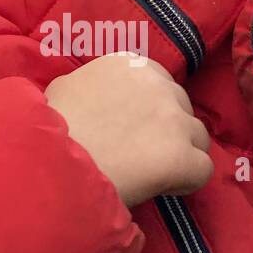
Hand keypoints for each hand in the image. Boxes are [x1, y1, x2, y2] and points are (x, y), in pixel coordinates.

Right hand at [44, 52, 213, 207]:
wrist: (50, 166)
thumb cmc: (49, 130)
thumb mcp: (62, 90)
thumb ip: (87, 86)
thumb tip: (90, 98)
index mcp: (129, 64)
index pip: (160, 85)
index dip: (149, 112)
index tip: (131, 131)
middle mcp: (157, 84)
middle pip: (181, 109)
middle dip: (167, 131)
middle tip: (139, 154)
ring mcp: (173, 119)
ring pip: (198, 137)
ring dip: (180, 154)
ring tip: (152, 173)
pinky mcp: (182, 155)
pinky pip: (203, 170)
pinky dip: (185, 182)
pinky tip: (159, 188)